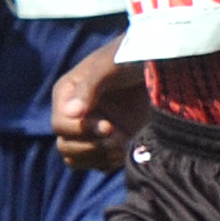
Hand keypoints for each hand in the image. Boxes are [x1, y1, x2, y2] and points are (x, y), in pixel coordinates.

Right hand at [52, 38, 148, 171]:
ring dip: (98, 158)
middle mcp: (74, 114)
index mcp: (67, 93)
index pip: (60, 124)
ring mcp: (90, 129)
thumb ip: (90, 86)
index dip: (80, 130)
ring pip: (76, 158)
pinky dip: (109, 162)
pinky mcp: (107, 141)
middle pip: (65, 145)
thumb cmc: (131, 57)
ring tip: (121, 147)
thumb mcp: (110, 66)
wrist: (160, 65)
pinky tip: (126, 150)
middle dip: (89, 147)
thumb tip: (71, 113)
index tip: (108, 126)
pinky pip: (97, 163)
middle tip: (116, 140)